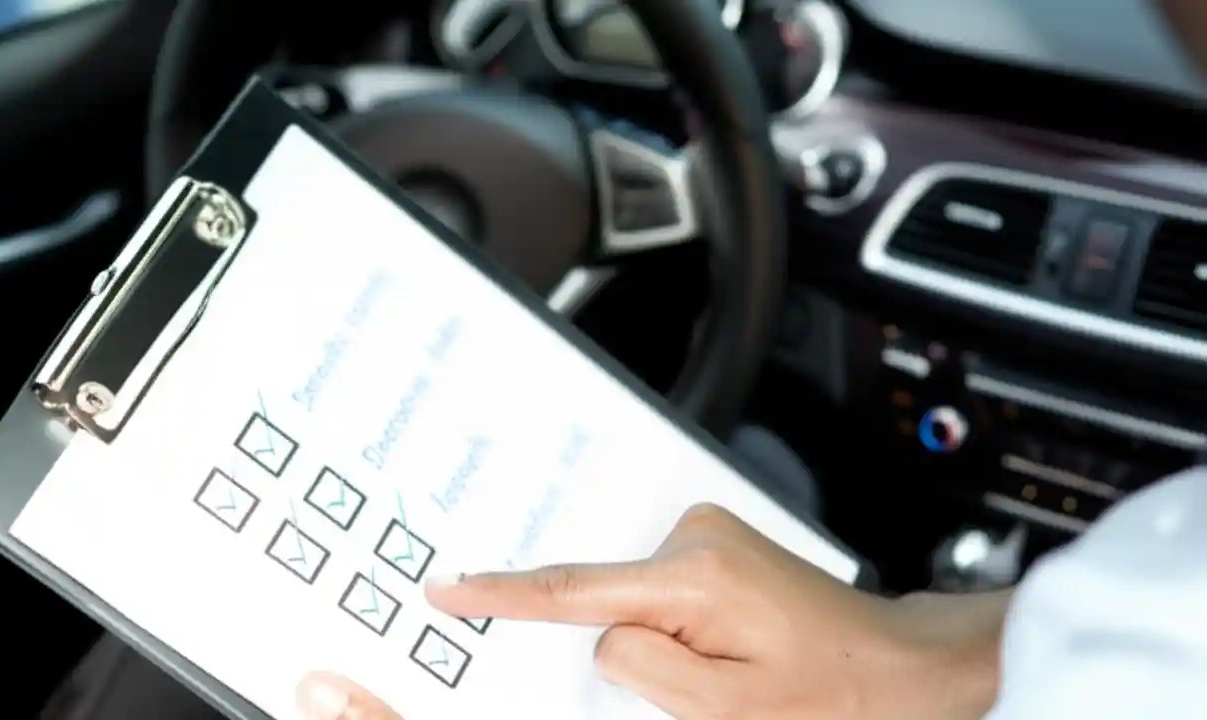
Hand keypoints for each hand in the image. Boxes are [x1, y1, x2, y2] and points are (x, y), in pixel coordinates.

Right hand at [298, 504, 1008, 718]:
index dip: (503, 593)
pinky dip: (670, 621)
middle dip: (633, 647)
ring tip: (734, 663)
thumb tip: (602, 634)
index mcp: (694, 579)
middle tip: (709, 678)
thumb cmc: (826, 692)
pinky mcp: (712, 540)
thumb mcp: (723, 710)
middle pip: (609, 600)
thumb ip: (640, 667)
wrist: (890, 663)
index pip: (574, 590)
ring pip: (635, 599)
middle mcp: (695, 537)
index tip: (450, 588)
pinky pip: (657, 587)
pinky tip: (727, 644)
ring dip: (660, 637)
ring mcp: (705, 532)